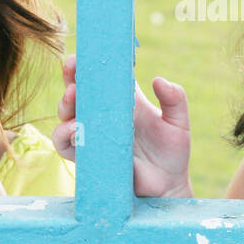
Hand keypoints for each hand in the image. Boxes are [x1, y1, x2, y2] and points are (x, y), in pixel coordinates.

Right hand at [52, 53, 193, 198]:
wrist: (167, 187)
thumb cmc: (173, 153)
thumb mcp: (179, 123)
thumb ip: (175, 99)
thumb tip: (159, 80)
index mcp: (124, 100)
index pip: (101, 76)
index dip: (87, 64)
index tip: (81, 56)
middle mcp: (104, 115)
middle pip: (78, 92)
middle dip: (70, 80)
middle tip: (72, 74)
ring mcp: (93, 135)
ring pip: (66, 115)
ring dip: (64, 105)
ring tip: (72, 101)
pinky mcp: (86, 156)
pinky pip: (65, 144)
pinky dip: (64, 135)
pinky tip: (73, 130)